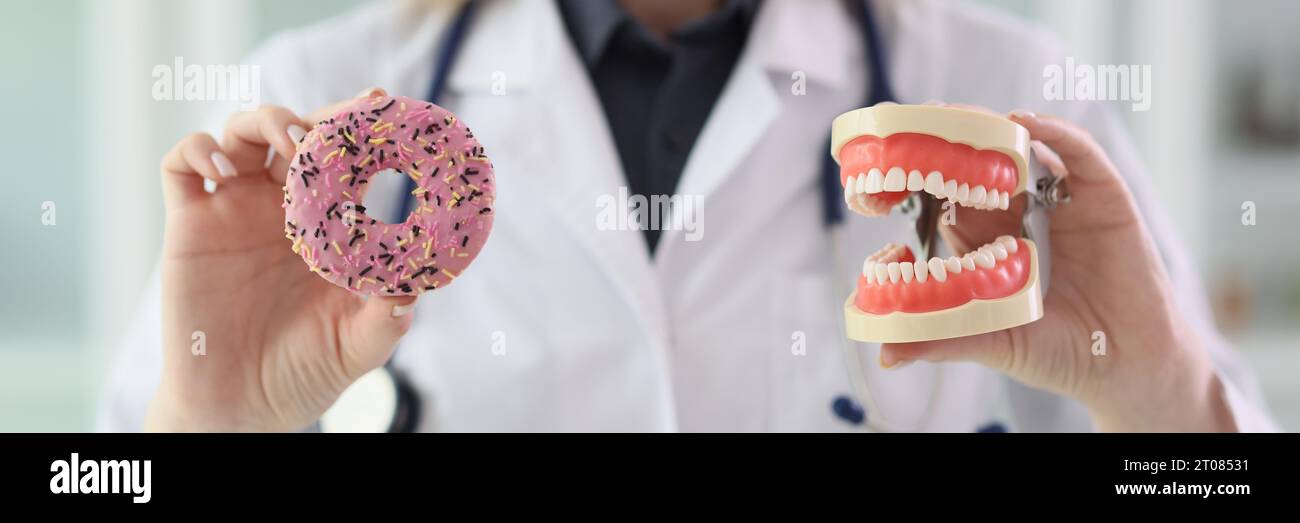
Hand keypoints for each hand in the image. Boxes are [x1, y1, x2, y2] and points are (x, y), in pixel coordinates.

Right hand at [146, 88, 417, 431]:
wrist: (240, 408)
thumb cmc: (303, 374)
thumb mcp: (358, 346)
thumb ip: (387, 316)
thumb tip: (414, 288)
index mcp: (326, 224)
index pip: (346, 159)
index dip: (361, 128)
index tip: (384, 105)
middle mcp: (280, 208)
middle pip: (296, 132)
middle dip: (320, 117)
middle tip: (338, 126)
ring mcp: (233, 211)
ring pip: (240, 133)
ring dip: (266, 121)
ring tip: (292, 143)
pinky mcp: (189, 225)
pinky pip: (181, 165)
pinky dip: (199, 149)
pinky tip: (226, 171)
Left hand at [880, 105, 1235, 431]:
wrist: (1133, 369)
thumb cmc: (1065, 357)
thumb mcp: (997, 344)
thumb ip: (945, 340)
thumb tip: (885, 355)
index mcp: (995, 248)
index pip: (953, 205)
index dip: (924, 186)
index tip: (888, 172)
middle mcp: (1027, 221)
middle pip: (985, 171)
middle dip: (952, 147)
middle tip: (916, 123)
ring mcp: (1066, 206)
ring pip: (1027, 154)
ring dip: (995, 132)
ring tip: (960, 116)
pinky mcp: (1106, 199)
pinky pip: (1079, 156)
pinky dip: (1054, 134)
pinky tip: (1025, 122)